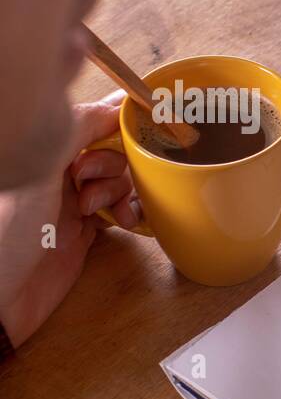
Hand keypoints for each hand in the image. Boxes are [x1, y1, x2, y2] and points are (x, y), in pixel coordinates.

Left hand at [0, 91, 138, 347]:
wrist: (0, 296)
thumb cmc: (7, 231)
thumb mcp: (42, 168)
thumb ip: (77, 129)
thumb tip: (116, 102)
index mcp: (42, 149)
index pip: (91, 120)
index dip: (119, 121)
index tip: (147, 123)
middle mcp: (58, 169)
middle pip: (112, 150)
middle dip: (115, 163)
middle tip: (90, 181)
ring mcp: (73, 199)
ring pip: (121, 181)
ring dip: (122, 191)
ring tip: (97, 210)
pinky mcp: (87, 229)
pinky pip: (122, 210)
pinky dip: (131, 213)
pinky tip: (126, 222)